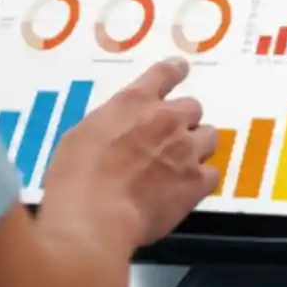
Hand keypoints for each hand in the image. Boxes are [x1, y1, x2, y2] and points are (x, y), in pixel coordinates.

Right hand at [39, 57, 219, 248]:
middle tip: (168, 139)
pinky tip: (186, 190)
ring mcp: (187, 150)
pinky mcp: (197, 182)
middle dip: (183, 121)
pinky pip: (212, 174)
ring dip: (197, 145)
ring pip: (209, 136)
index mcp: (134, 102)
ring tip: (182, 162)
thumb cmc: (74, 177)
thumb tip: (118, 134)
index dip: (175, 70)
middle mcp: (167, 120)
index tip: (180, 69)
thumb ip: (109, 127)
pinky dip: (201, 180)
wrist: (95, 217)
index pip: (165, 73)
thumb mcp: (80, 136)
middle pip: (193, 108)